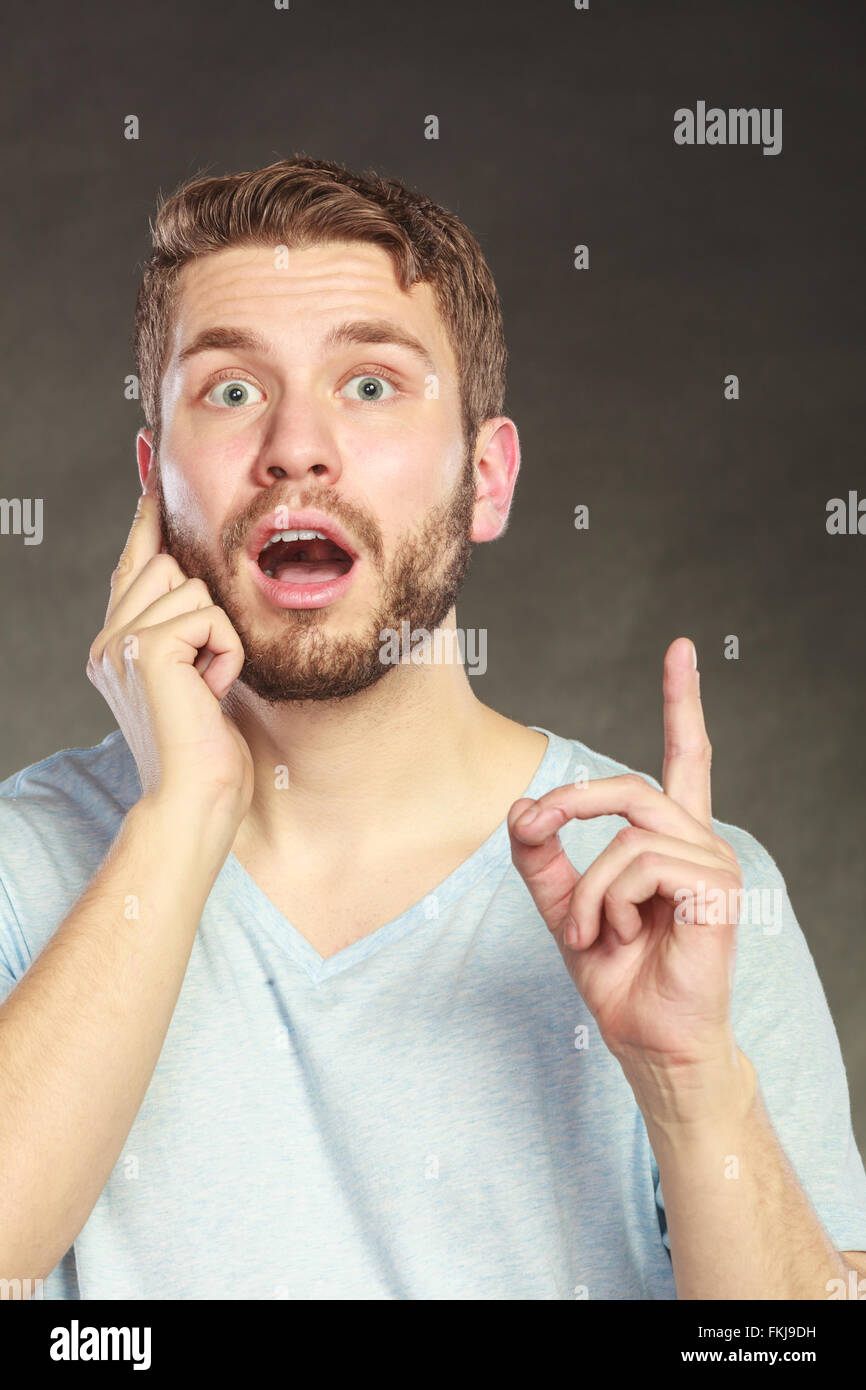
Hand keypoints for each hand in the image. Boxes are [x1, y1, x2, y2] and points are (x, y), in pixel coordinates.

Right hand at [86, 470, 253, 818]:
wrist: (195, 798)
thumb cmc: (209, 749)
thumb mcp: (198, 678)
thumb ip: (187, 630)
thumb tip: (200, 580)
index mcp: (114, 644)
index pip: (132, 564)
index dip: (144, 518)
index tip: (151, 468)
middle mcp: (107, 638)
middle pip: (167, 564)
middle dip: (203, 606)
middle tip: (205, 672)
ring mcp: (119, 641)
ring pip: (191, 587)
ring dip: (219, 636)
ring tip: (207, 687)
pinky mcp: (144, 648)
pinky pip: (209, 615)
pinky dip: (226, 652)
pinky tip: (210, 691)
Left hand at [508, 638, 742, 1070]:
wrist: (648, 1040)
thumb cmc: (619, 975)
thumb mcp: (564, 905)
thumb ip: (542, 857)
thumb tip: (520, 809)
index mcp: (671, 839)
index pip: (685, 757)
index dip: (681, 702)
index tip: (681, 650)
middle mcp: (699, 842)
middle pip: (628, 786)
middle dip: (571, 803)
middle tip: (535, 830)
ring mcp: (714, 864)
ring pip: (626, 834)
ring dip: (590, 889)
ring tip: (593, 931)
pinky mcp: (717, 890)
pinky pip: (641, 863)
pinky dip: (611, 902)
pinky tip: (622, 935)